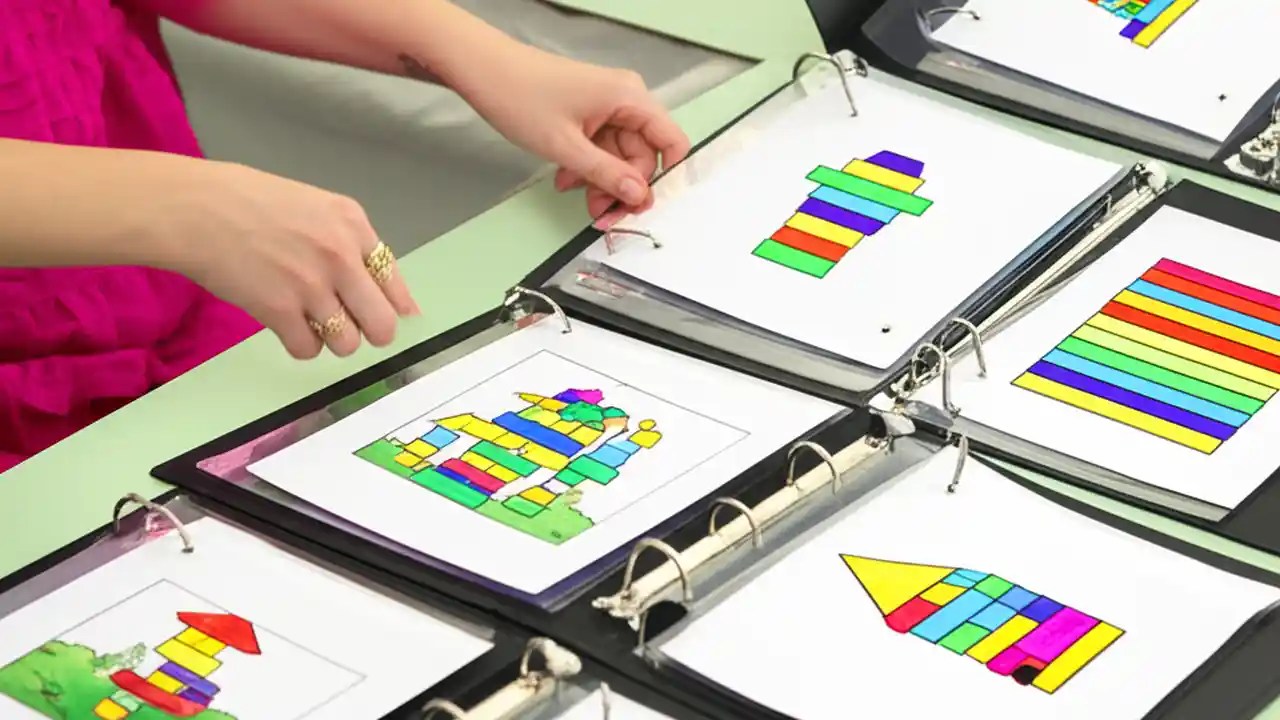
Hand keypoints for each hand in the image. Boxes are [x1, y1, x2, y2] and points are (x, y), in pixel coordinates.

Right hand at [160, 161, 419, 358]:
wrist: (195, 208)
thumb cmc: (248, 202)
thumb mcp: (314, 207)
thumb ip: (349, 243)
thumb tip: (386, 292)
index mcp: (353, 224)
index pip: (395, 281)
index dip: (395, 307)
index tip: (391, 318)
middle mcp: (341, 255)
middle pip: (382, 324)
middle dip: (369, 331)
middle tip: (348, 324)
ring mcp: (312, 285)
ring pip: (347, 343)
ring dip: (332, 340)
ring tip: (308, 319)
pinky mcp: (280, 310)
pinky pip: (309, 350)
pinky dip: (300, 345)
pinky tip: (285, 324)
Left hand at [460, 46, 690, 226]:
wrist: (482, 71)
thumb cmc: (521, 98)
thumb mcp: (567, 147)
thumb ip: (607, 174)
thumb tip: (640, 196)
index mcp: (630, 98)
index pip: (671, 141)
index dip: (662, 177)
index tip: (642, 206)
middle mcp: (625, 98)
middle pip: (643, 154)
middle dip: (622, 186)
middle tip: (600, 214)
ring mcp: (606, 104)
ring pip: (619, 154)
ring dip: (600, 180)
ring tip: (574, 194)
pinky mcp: (589, 111)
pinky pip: (600, 146)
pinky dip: (587, 166)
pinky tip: (565, 179)